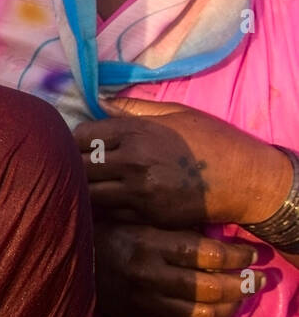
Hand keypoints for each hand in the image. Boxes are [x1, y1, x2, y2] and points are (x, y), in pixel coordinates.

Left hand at [74, 97, 291, 227]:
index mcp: (137, 132)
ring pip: (90, 193)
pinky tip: (102, 202)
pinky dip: (102, 207)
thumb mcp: (177, 113)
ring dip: (82, 189)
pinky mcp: (148, 215)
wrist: (247, 180)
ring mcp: (140, 191)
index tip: (75, 143)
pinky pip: (110, 213)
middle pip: (80, 165)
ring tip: (83, 185)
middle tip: (70, 166)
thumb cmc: (213, 141)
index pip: (83, 135)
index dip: (74, 139)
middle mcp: (134, 161)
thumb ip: (134, 108)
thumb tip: (99, 101)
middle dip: (71, 165)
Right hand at [95, 220, 262, 316]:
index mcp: (147, 244)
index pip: (207, 254)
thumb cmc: (106, 233)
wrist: (66, 260)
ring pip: (202, 315)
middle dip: (243, 284)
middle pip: (210, 288)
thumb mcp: (138, 222)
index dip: (238, 256)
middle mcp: (146, 275)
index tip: (254, 254)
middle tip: (259, 279)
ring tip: (240, 298)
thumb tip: (223, 242)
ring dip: (230, 308)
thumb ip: (175, 231)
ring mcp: (142, 303)